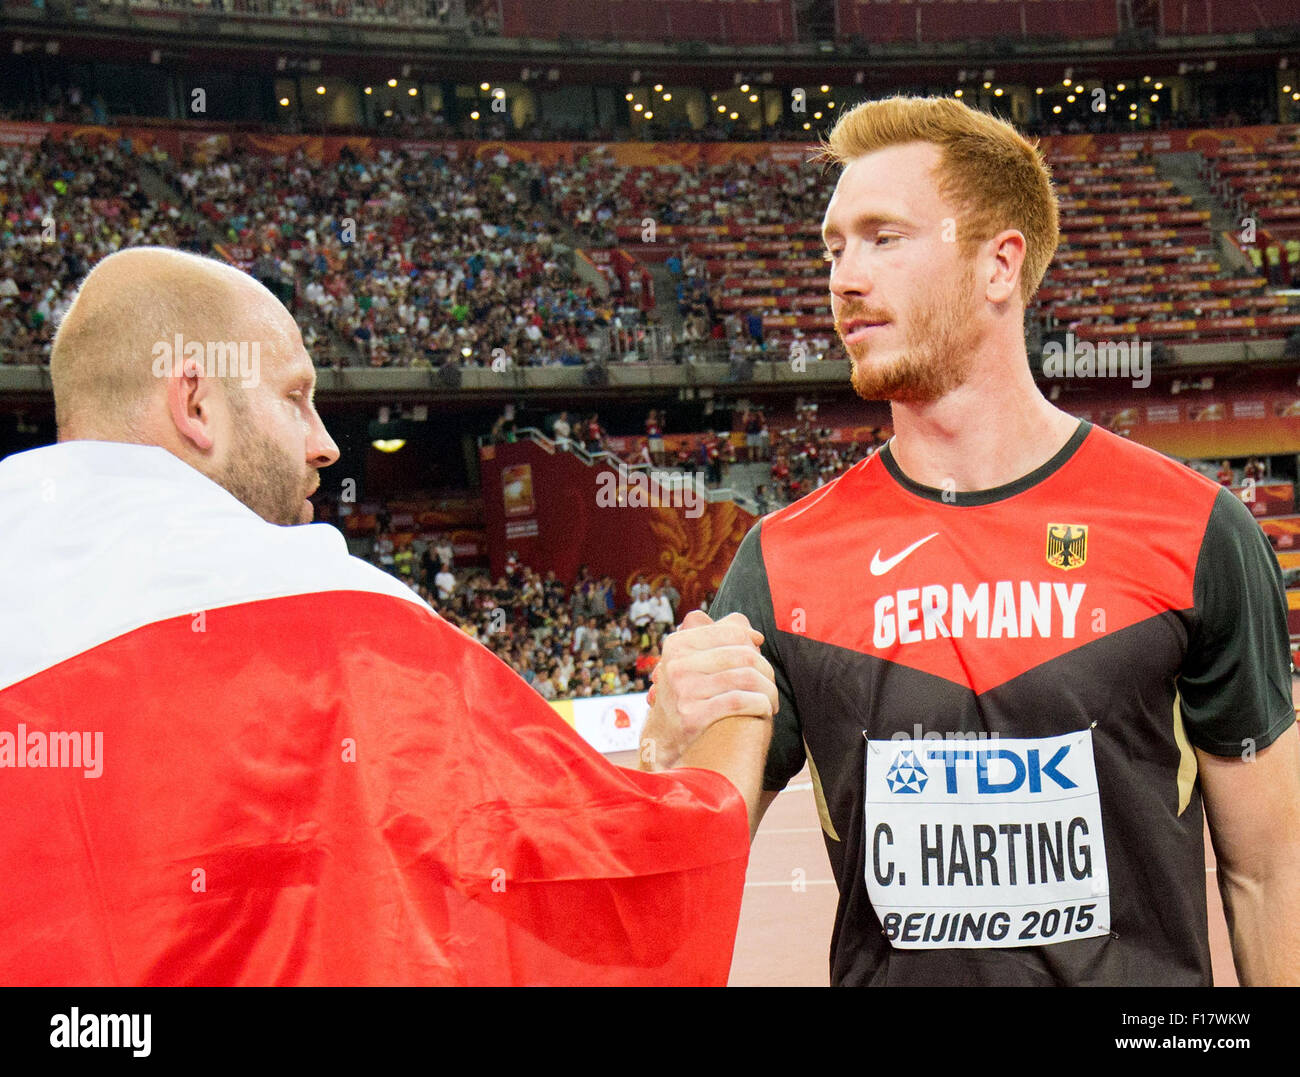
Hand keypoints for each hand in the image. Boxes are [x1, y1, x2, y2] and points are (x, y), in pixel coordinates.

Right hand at [638, 610, 777, 771]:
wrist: (664, 740)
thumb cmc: (689, 695)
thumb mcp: (692, 661)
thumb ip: (719, 639)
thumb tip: (754, 635)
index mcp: (678, 644)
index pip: (732, 632)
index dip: (753, 645)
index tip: (760, 660)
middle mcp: (677, 664)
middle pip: (743, 655)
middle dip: (765, 671)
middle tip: (770, 685)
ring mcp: (683, 690)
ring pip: (745, 678)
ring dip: (768, 690)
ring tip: (771, 700)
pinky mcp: (692, 715)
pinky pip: (739, 702)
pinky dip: (760, 704)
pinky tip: (764, 710)